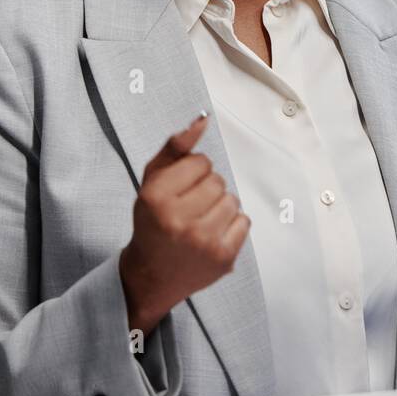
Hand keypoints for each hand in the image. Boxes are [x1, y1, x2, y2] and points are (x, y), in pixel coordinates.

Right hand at [119, 112, 250, 335]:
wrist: (152, 275)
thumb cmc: (153, 223)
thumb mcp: (152, 180)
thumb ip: (176, 147)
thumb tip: (202, 120)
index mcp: (156, 198)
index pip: (201, 162)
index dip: (193, 172)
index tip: (180, 189)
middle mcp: (178, 220)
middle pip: (218, 180)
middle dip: (207, 189)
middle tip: (190, 207)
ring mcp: (202, 241)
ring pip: (232, 200)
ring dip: (220, 206)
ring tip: (201, 221)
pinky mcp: (222, 257)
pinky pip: (244, 222)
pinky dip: (232, 225)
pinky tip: (212, 234)